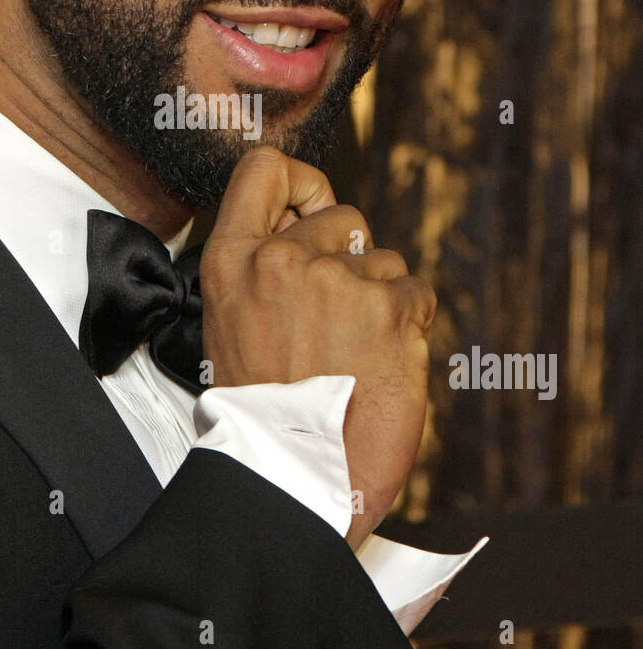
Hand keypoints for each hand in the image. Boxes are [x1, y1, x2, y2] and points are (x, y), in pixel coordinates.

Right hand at [200, 147, 436, 549]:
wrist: (297, 479)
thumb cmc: (268, 412)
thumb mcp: (233, 323)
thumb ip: (263, 266)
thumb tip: (307, 217)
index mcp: (232, 261)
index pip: (264, 168)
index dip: (301, 183)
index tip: (312, 211)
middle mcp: (281, 261)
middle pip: (343, 216)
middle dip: (352, 259)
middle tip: (334, 324)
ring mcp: (337, 281)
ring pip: (385, 259)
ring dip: (381, 299)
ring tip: (353, 355)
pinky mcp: (389, 308)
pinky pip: (417, 292)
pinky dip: (411, 325)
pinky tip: (381, 364)